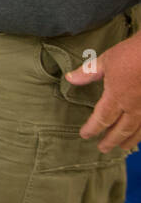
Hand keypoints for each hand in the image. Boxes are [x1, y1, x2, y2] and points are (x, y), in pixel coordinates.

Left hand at [65, 31, 140, 152]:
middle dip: (111, 140)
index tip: (85, 135)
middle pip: (121, 129)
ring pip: (139, 130)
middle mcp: (134, 107)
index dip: (92, 128)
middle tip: (103, 149)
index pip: (102, 118)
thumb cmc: (132, 53)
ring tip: (123, 147)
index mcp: (116, 97)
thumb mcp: (106, 60)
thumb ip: (88, 72)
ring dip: (130, 140)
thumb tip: (70, 79)